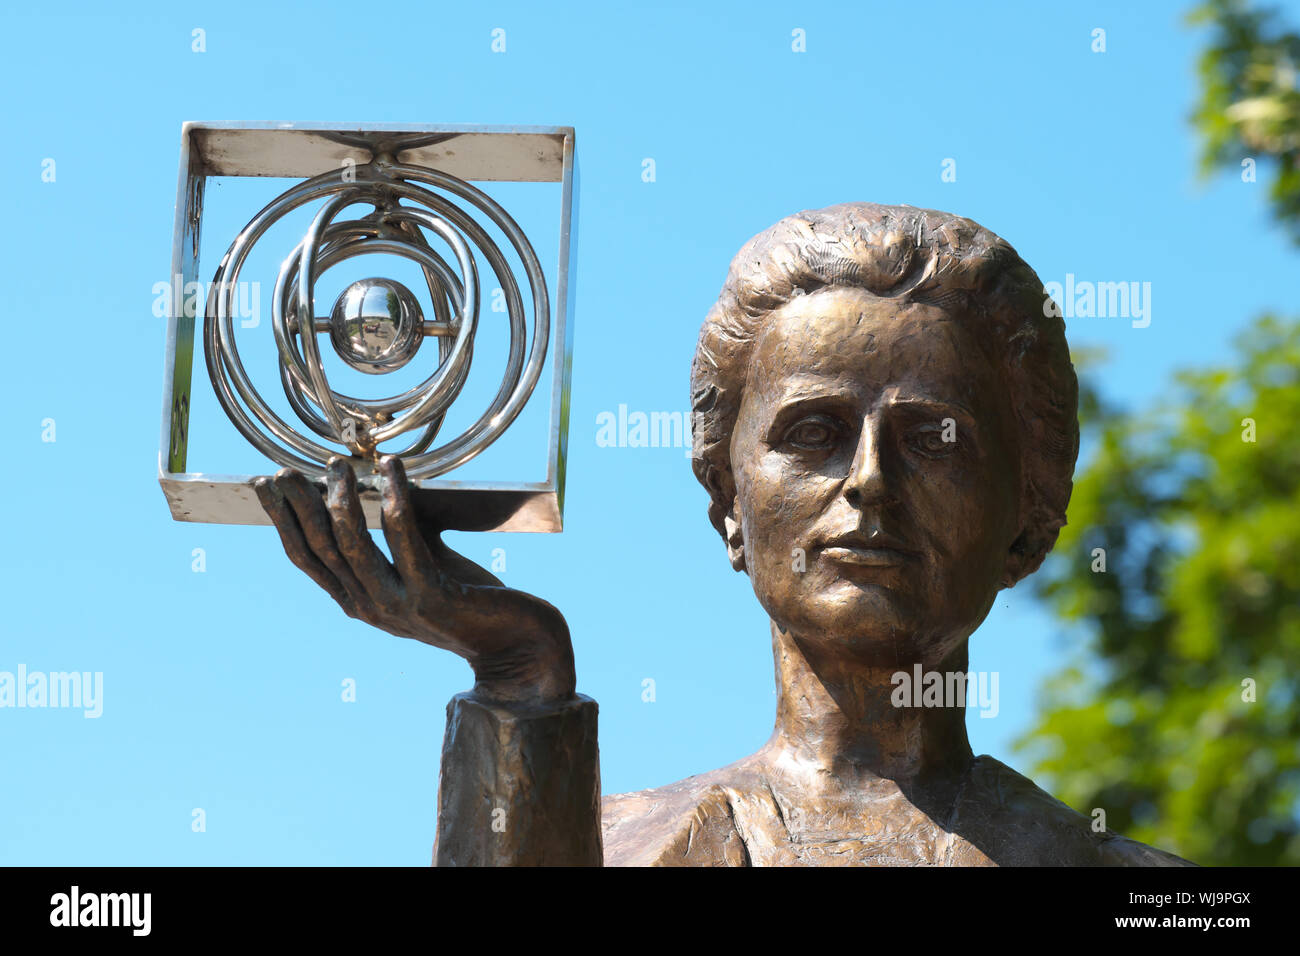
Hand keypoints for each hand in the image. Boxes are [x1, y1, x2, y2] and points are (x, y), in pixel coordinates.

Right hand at [253, 455, 574, 704]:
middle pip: (320, 548)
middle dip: (297, 506)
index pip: (308, 558)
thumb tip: (388, 486)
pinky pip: (405, 538)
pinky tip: (392, 469)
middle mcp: (371, 607)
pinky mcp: (431, 596)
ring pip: (351, 543)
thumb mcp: (429, 567)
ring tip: (335, 465)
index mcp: (361, 602)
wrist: (519, 648)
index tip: (265, 484)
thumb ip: (405, 537)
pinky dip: (395, 498)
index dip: (283, 521)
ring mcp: (398, 605)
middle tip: (283, 469)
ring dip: (340, 498)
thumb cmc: (475, 604)